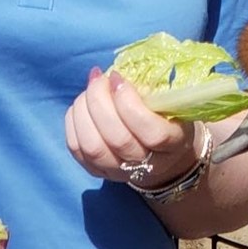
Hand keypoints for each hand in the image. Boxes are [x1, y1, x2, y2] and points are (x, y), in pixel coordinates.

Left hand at [65, 66, 200, 188]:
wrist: (161, 152)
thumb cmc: (167, 116)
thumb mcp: (170, 101)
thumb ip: (150, 90)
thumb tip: (114, 76)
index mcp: (174, 144)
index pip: (153, 133)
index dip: (130, 104)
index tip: (119, 78)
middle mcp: (147, 165)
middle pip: (117, 139)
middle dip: (101, 101)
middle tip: (100, 79)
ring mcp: (119, 172)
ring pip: (93, 147)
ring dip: (84, 111)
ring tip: (90, 90)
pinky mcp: (96, 171)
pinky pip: (76, 148)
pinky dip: (74, 121)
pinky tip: (81, 104)